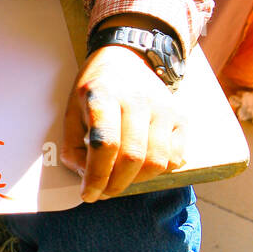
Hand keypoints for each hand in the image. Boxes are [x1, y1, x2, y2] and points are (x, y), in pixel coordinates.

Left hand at [60, 46, 186, 201]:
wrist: (128, 58)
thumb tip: (86, 177)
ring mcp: (162, 108)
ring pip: (156, 161)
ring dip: (137, 180)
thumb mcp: (73, 109)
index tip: (89, 194)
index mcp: (104, 94)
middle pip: (132, 157)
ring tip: (121, 179)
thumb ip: (73, 146)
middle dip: (115, 184)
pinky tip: (143, 166)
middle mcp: (137, 99)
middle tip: (104, 191)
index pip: (104, 143)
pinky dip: (159, 171)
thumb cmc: (97, 88)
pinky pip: (175, 157)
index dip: (96, 175)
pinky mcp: (179, 117)